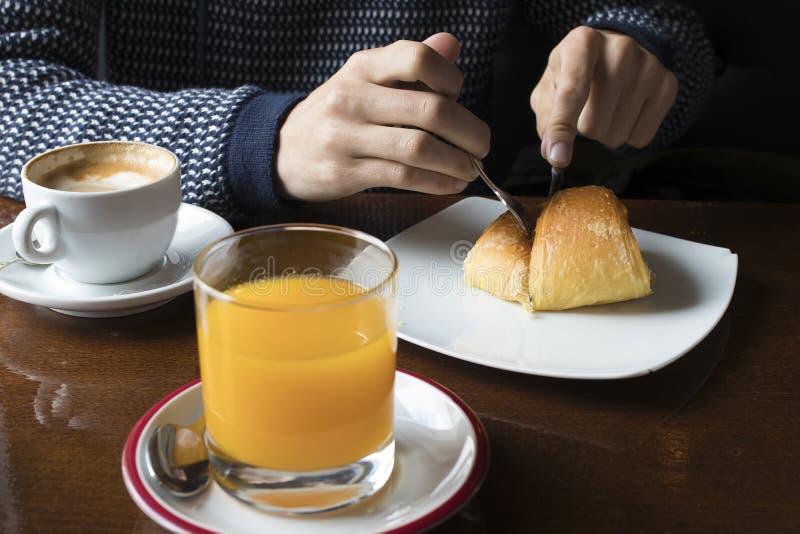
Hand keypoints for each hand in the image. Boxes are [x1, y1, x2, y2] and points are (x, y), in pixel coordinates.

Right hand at [276, 33, 490, 200]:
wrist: (280, 150)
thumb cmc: (336, 115)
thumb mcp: (365, 80)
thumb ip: (408, 64)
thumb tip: (452, 45)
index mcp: (363, 67)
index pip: (418, 58)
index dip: (449, 77)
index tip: (458, 96)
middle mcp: (352, 97)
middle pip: (429, 109)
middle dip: (468, 130)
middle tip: (483, 144)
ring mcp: (346, 136)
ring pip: (419, 147)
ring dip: (456, 162)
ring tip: (470, 169)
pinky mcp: (345, 172)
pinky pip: (403, 177)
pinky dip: (436, 182)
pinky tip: (449, 183)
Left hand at [530, 26, 678, 166]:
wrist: (616, 50)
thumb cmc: (576, 72)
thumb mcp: (551, 85)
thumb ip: (547, 118)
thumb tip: (554, 153)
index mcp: (583, 43)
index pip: (571, 94)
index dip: (561, 130)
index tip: (558, 158)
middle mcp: (620, 49)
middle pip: (594, 124)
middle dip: (584, 130)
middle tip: (586, 110)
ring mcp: (648, 66)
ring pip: (617, 135)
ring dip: (605, 133)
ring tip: (606, 108)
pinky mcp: (667, 85)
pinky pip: (640, 137)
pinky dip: (627, 134)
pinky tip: (625, 112)